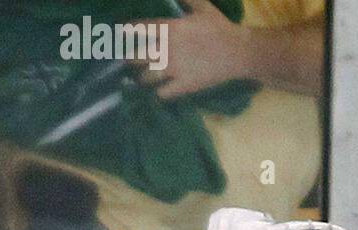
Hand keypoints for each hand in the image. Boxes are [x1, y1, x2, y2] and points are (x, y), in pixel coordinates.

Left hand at [132, 1, 250, 98]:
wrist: (238, 51)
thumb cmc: (220, 28)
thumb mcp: (203, 8)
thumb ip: (186, 0)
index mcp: (172, 28)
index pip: (142, 28)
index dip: (129, 30)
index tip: (119, 32)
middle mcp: (168, 49)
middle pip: (137, 57)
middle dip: (130, 59)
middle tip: (127, 60)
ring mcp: (173, 69)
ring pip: (145, 77)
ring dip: (141, 78)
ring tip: (139, 78)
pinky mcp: (182, 85)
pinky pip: (161, 93)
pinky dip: (158, 92)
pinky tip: (157, 90)